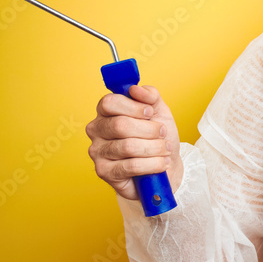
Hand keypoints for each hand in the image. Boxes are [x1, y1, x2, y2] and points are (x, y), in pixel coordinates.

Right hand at [86, 85, 182, 200]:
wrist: (166, 165)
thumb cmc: (157, 137)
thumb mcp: (159, 112)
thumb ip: (150, 96)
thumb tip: (136, 89)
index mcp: (106, 112)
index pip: (109, 103)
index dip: (133, 107)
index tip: (150, 112)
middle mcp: (96, 130)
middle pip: (120, 125)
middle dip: (149, 130)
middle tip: (162, 133)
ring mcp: (97, 152)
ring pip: (128, 146)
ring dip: (154, 148)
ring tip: (165, 149)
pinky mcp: (104, 172)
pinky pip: (131, 166)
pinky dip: (152, 164)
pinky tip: (161, 163)